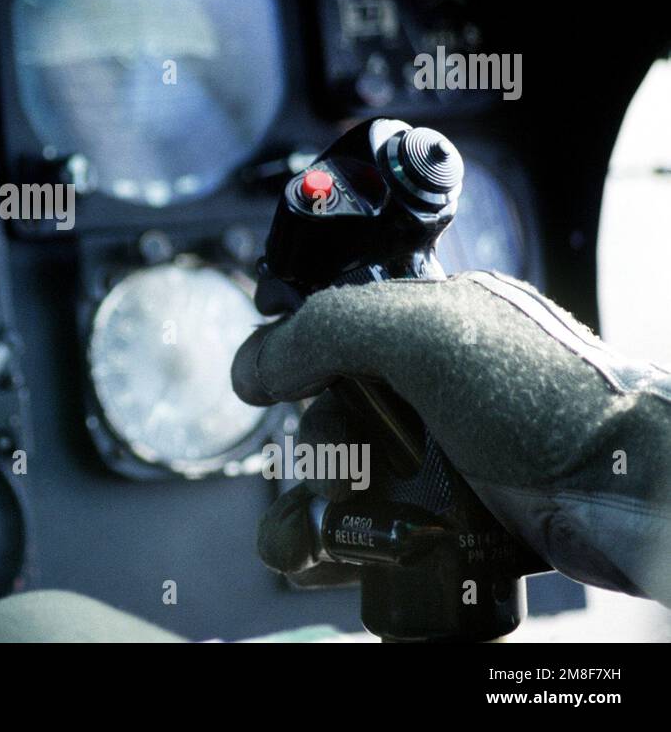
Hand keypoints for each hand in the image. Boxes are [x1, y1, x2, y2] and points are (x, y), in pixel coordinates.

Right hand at [231, 271, 670, 604]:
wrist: (632, 490)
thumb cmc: (546, 398)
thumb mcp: (421, 329)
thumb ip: (323, 329)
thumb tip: (249, 368)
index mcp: (432, 321)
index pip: (336, 330)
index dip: (299, 361)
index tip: (278, 390)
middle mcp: (436, 386)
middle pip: (332, 415)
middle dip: (309, 452)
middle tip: (326, 476)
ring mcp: (449, 454)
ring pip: (347, 479)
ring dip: (308, 513)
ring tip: (306, 540)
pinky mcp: (458, 519)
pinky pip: (379, 531)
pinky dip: (345, 548)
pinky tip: (330, 560)